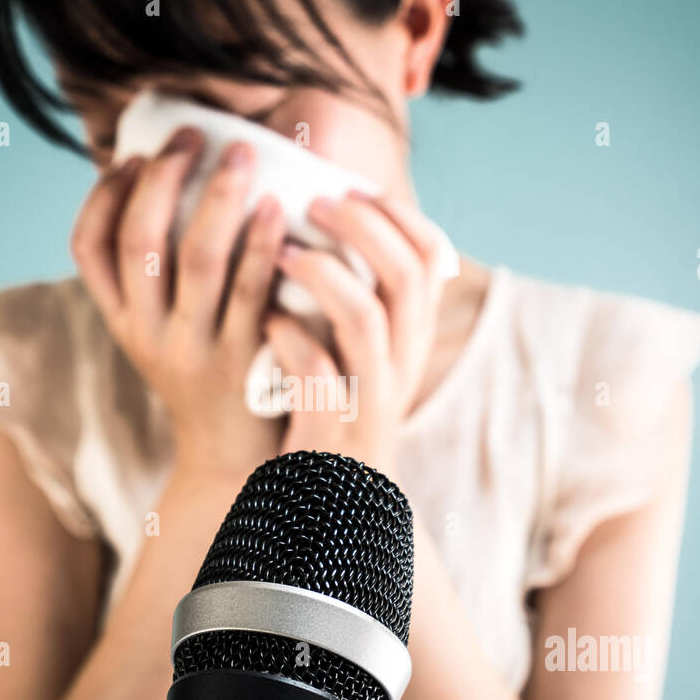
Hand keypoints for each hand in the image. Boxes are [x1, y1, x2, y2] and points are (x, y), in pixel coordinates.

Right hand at [71, 129, 287, 480]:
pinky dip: (262, 246)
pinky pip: (250, 294)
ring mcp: (194, 349)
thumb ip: (164, 279)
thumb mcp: (166, 336)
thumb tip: (182, 189)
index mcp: (122, 321)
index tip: (132, 157)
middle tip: (193, 135)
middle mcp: (148, 333)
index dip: (103, 195)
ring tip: (241, 155)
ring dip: (216, 198)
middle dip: (163, 178)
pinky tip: (277, 210)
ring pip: (195, 260)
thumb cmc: (209, 380)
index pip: (88, 248)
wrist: (234, 462)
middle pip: (140, 241)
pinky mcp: (242, 364)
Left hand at [265, 190, 451, 477]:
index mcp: (410, 338)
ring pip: (366, 319)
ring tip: (283, 254)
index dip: (397, 212)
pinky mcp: (332, 435)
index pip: (430, 257)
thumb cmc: (332, 415)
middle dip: (360, 225)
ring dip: (323, 274)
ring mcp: (368, 401)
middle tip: (313, 201)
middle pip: (405, 273)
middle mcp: (400, 365)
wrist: (333, 514)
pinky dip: (294, 341)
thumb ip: (354, 296)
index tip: (353, 185)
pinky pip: (320, 377)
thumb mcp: (358, 354)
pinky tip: (269, 324)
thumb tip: (325, 220)